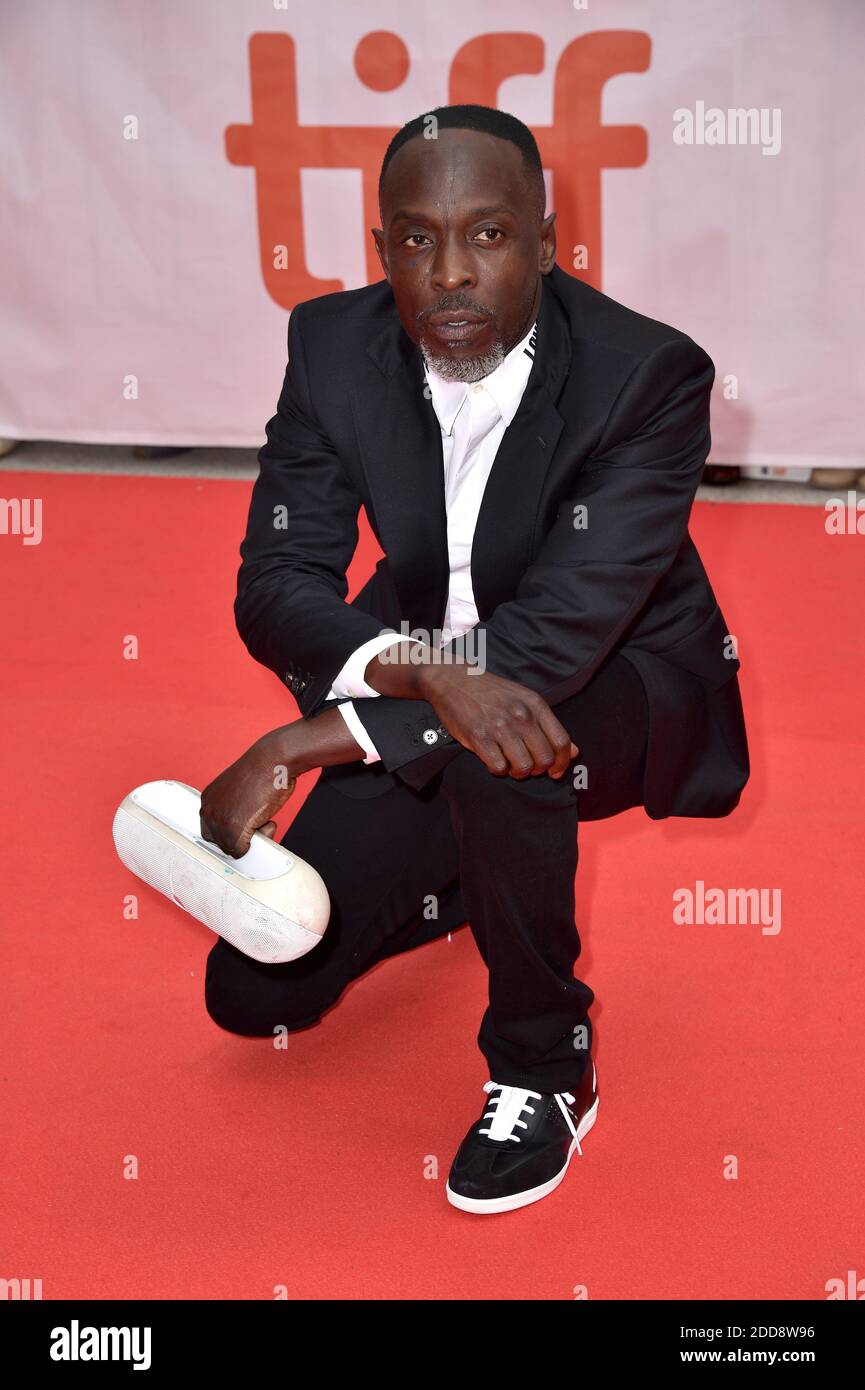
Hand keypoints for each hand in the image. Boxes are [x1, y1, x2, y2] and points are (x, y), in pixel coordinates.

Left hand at [199, 729, 298, 858]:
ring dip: (250, 840)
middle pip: (218, 842)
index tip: (244, 829)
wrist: (273, 760)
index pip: (211, 829)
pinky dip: (258, 844)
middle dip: (239, 839)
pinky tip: (266, 821)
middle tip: (256, 823)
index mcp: (208, 799)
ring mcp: (219, 821)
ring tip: (262, 818)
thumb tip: (243, 830)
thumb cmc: (263, 771)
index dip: (230, 832)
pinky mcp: (233, 829)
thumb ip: (234, 808)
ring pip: (230, 849)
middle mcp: (209, 810)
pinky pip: (241, 852)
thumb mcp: (239, 791)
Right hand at [417, 665, 578, 778]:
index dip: (562, 762)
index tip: (556, 771)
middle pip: (544, 758)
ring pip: (523, 767)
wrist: (454, 680)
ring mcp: (500, 727)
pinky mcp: (479, 737)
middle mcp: (520, 716)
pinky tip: (494, 760)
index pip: (561, 741)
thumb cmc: (491, 692)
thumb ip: (549, 726)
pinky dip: (498, 770)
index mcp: (535, 705)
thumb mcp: (525, 700)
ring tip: (511, 765)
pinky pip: (499, 768)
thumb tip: (574, 752)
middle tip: (528, 767)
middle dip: (539, 770)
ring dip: (518, 772)